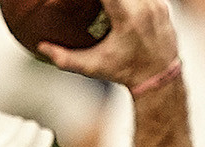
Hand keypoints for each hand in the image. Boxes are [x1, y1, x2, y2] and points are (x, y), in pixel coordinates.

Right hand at [39, 0, 177, 88]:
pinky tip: (118, 5)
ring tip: (105, 4)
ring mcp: (156, 4)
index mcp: (128, 18)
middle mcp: (145, 7)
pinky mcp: (162, 5)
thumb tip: (42, 47)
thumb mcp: (93, 67)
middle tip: (94, 3)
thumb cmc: (126, 73)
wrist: (161, 80)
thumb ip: (65, 58)